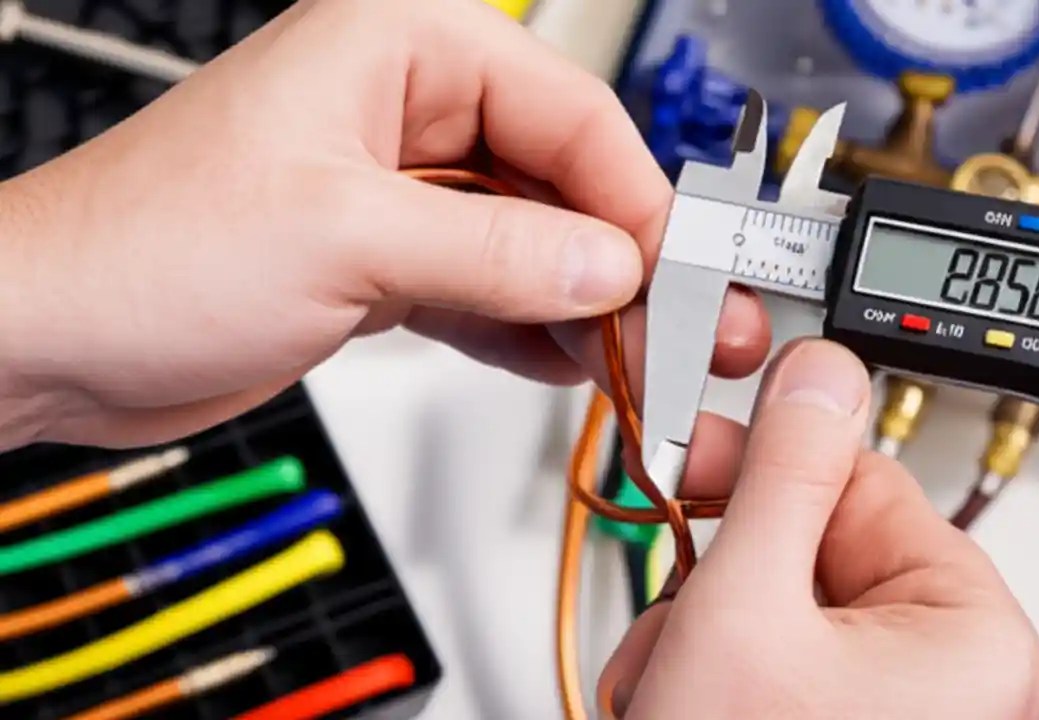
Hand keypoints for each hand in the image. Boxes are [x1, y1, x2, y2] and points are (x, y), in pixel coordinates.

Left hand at [0, 0, 769, 453]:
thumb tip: (610, 266)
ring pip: (532, 241)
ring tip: (631, 359)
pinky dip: (530, 330)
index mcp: (396, 47)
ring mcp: (399, 193)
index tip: (676, 273)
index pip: (566, 111)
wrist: (51, 340)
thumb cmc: (144, 249)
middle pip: (560, 178)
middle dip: (617, 258)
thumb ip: (499, 250)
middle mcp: (404, 112)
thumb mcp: (346, 236)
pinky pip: (490, 289)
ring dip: (582, 304)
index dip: (632, 197)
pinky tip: (569, 363)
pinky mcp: (386, 264)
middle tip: (678, 327)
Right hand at [599, 341, 1038, 718]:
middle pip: (816, 550)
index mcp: (974, 636)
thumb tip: (818, 373)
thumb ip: (782, 474)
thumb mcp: (743, 609)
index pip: (863, 481)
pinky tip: (684, 706)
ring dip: (705, 632)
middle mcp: (963, 680)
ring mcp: (909, 717)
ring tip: (672, 687)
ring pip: (785, 608)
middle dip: (722, 577)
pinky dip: (720, 674)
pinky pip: (786, 664)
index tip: (699, 452)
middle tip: (677, 612)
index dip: (766, 463)